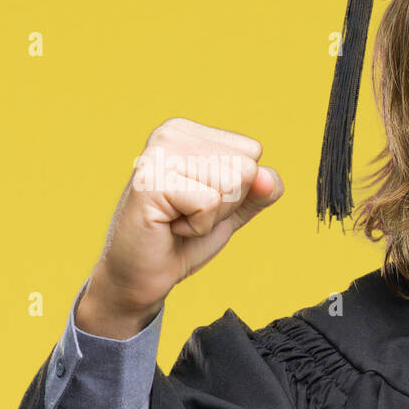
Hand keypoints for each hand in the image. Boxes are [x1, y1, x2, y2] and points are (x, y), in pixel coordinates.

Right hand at [77, 118, 283, 338]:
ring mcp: (158, 155)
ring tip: (177, 220)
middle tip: (186, 215)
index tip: (198, 202)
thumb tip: (268, 177)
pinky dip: (196, 228)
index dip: (237, 190)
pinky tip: (168, 226)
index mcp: (188, 132)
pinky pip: (209, 204)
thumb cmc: (182, 240)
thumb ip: (259, 190)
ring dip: (210, 217)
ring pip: (231, 183)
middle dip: (225, 204)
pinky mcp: (151, 182)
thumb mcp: (231, 210)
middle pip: (245, 166)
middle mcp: (170, 133)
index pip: (252, 151)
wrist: (140, 276)